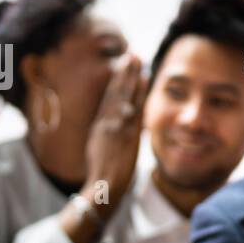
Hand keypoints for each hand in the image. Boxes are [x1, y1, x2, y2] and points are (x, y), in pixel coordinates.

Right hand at [82, 53, 146, 219]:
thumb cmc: (102, 178)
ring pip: (123, 95)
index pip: (109, 99)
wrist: (103, 188)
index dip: (116, 82)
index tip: (123, 68)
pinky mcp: (126, 133)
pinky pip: (134, 107)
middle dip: (124, 72)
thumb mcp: (99, 153)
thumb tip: (110, 133)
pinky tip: (144, 79)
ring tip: (138, 59)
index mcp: (99, 128)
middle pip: (115, 92)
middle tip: (132, 55)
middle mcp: (106, 123)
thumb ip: (105, 139)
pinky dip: (138, 92)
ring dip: (131, 76)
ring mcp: (116, 127)